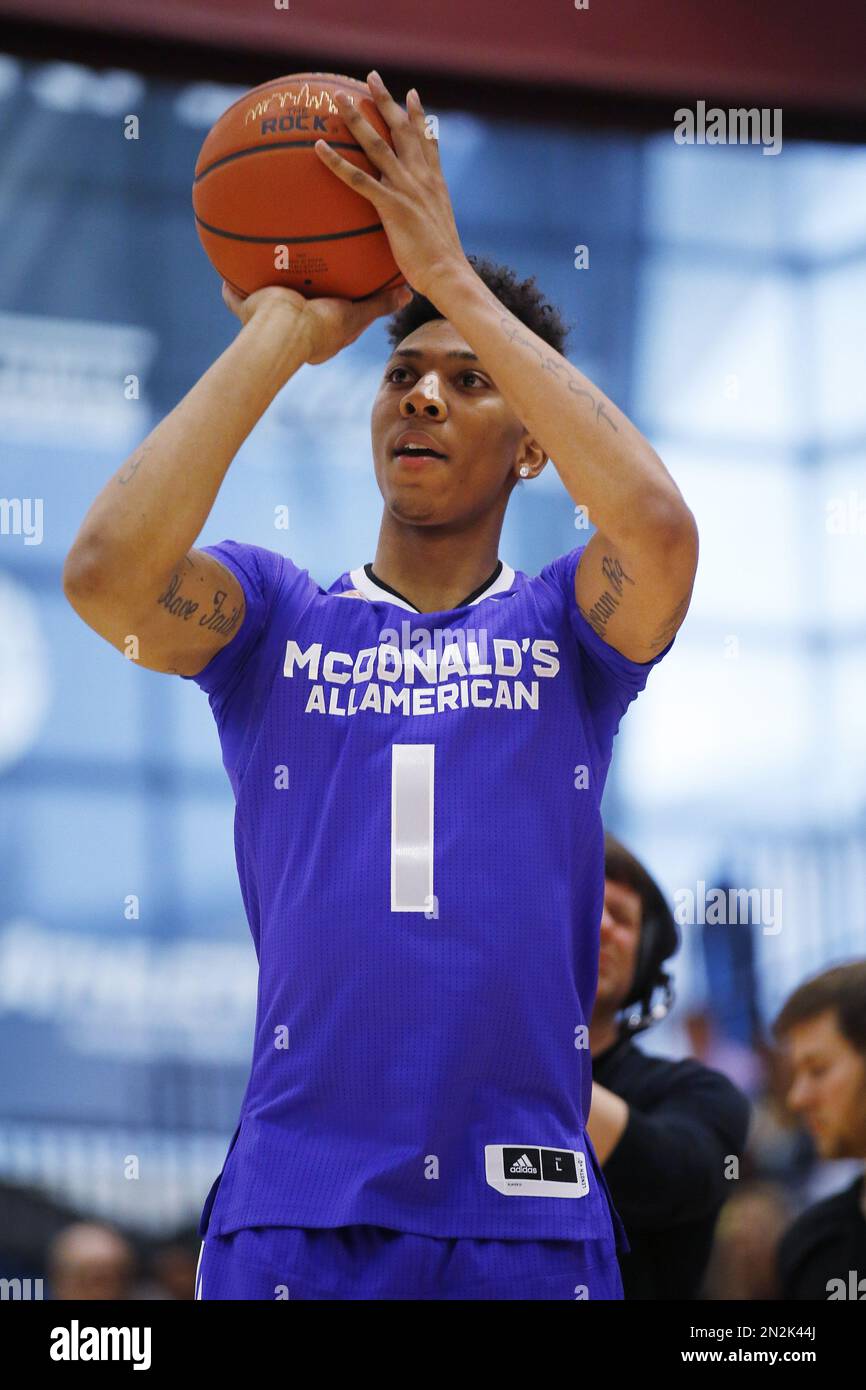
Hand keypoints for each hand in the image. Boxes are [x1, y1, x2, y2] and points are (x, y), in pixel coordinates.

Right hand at [221, 279, 410, 365]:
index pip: (322, 315)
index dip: (327, 303)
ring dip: (259, 288)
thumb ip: (380, 304)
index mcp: (313, 334)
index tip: (332, 286)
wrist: (283, 330)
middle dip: (292, 292)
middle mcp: (289, 328)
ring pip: (261, 300)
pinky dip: (229, 286)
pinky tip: (226, 269)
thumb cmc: (320, 327)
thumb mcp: (356, 315)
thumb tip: (407, 293)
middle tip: (296, 271)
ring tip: (257, 263)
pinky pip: (234, 295)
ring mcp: (265, 320)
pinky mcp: (245, 309)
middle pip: (291, 306)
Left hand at [313, 72, 467, 300]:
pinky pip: (358, 179)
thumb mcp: (436, 236)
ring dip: (356, 119)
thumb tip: (416, 235)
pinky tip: (318, 149)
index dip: (419, 116)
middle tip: (370, 77)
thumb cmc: (441, 267)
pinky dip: (337, 162)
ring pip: (377, 145)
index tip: (411, 93)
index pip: (427, 141)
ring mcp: (406, 189)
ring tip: (338, 98)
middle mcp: (421, 179)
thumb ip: (424, 224)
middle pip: (402, 130)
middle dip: (386, 101)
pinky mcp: (391, 206)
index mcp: (434, 184)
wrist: (448, 275)